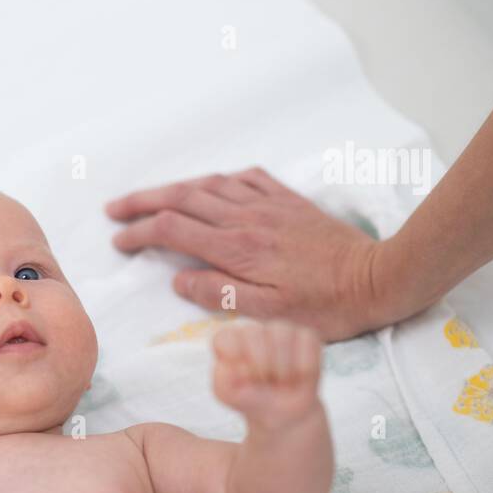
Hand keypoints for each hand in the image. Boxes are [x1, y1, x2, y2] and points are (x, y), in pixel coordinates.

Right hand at [106, 167, 387, 341]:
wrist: (378, 279)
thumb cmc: (325, 307)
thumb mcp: (268, 315)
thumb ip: (219, 295)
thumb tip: (178, 279)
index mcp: (237, 249)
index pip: (172, 231)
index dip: (139, 233)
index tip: (119, 242)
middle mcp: (247, 219)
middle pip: (182, 198)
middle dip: (143, 202)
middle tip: (114, 209)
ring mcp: (268, 205)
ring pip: (209, 184)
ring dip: (173, 187)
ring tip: (149, 195)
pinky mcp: (289, 201)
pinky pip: (246, 178)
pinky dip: (219, 179)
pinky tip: (210, 184)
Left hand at [212, 320, 321, 428]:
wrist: (284, 413)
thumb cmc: (252, 398)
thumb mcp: (230, 396)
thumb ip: (223, 382)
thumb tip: (230, 365)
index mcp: (229, 341)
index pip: (225, 337)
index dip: (234, 358)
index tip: (243, 377)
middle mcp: (253, 331)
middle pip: (253, 333)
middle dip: (260, 364)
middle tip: (264, 380)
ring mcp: (280, 331)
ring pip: (281, 334)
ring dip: (282, 366)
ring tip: (280, 379)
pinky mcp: (306, 336)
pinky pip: (307, 341)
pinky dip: (304, 365)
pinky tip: (298, 376)